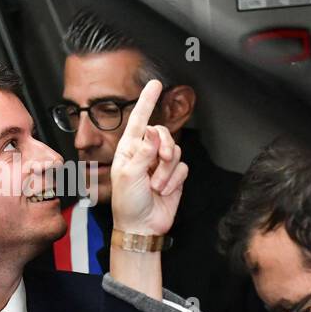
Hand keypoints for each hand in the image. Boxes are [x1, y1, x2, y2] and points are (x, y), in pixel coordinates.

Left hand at [109, 80, 187, 235]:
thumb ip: (143, 151)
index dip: (147, 101)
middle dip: (164, 146)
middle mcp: (145, 153)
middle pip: (163, 133)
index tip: (155, 84)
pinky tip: (164, 191)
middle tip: (160, 160)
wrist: (141, 227)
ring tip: (156, 186)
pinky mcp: (174, 176)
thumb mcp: (128, 174)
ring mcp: (161, 164)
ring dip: (167, 170)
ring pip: (175, 151)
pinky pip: (183, 167)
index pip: (139, 119)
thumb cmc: (127, 203)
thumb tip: (153, 131)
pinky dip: (174, 180)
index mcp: (129, 149)